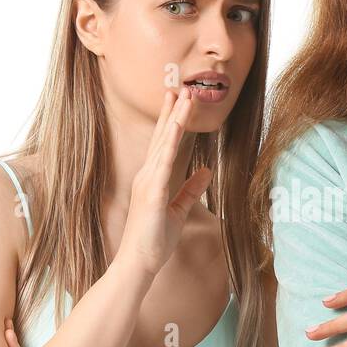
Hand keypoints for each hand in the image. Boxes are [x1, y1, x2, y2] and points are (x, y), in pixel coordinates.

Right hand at [117, 86, 213, 276]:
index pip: (165, 144)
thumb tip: (206, 170)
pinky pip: (164, 163)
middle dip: (172, 110)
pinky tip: (177, 126)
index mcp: (153, 178)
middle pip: (163, 136)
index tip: (178, 99)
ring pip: (164, 143)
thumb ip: (192, 189)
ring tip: (183, 95)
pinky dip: (171, 142)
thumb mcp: (180, 209)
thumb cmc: (155, 239)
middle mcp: (148, 175)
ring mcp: (148, 182)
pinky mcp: (153, 193)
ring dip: (174, 118)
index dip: (172, 120)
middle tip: (180, 84)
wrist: (139, 262)